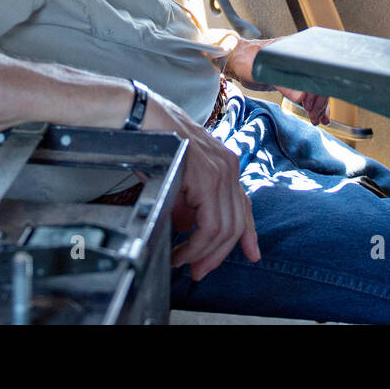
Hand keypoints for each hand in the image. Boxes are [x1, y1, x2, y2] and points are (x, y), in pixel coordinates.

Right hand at [142, 90, 260, 280]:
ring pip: (224, 229)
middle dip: (217, 254)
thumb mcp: (178, 175)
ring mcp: (220, 171)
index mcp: (225, 164)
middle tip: (198, 271)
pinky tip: (180, 251)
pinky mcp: (206, 178)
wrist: (136, 117)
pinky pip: (210, 225)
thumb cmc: (152, 141)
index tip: (253, 255)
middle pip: (236, 223)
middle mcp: (228, 166)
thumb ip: (188, 201)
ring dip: (203, 253)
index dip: (249, 234)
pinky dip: (196, 245)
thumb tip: (185, 228)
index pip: (244, 206)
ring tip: (183, 262)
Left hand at [223, 37, 329, 126]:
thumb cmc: (246, 60)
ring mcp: (297, 69)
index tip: (311, 107)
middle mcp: (301, 59)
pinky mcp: (292, 77)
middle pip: (318, 83)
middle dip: (319, 103)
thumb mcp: (265, 74)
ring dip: (318, 105)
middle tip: (315, 118)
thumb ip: (285, 85)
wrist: (234, 59)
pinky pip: (306, 90)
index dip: (318, 93)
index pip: (317, 75)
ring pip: (314, 88)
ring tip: (318, 119)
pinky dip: (312, 102)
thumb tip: (302, 98)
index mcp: (298, 52)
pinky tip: (317, 114)